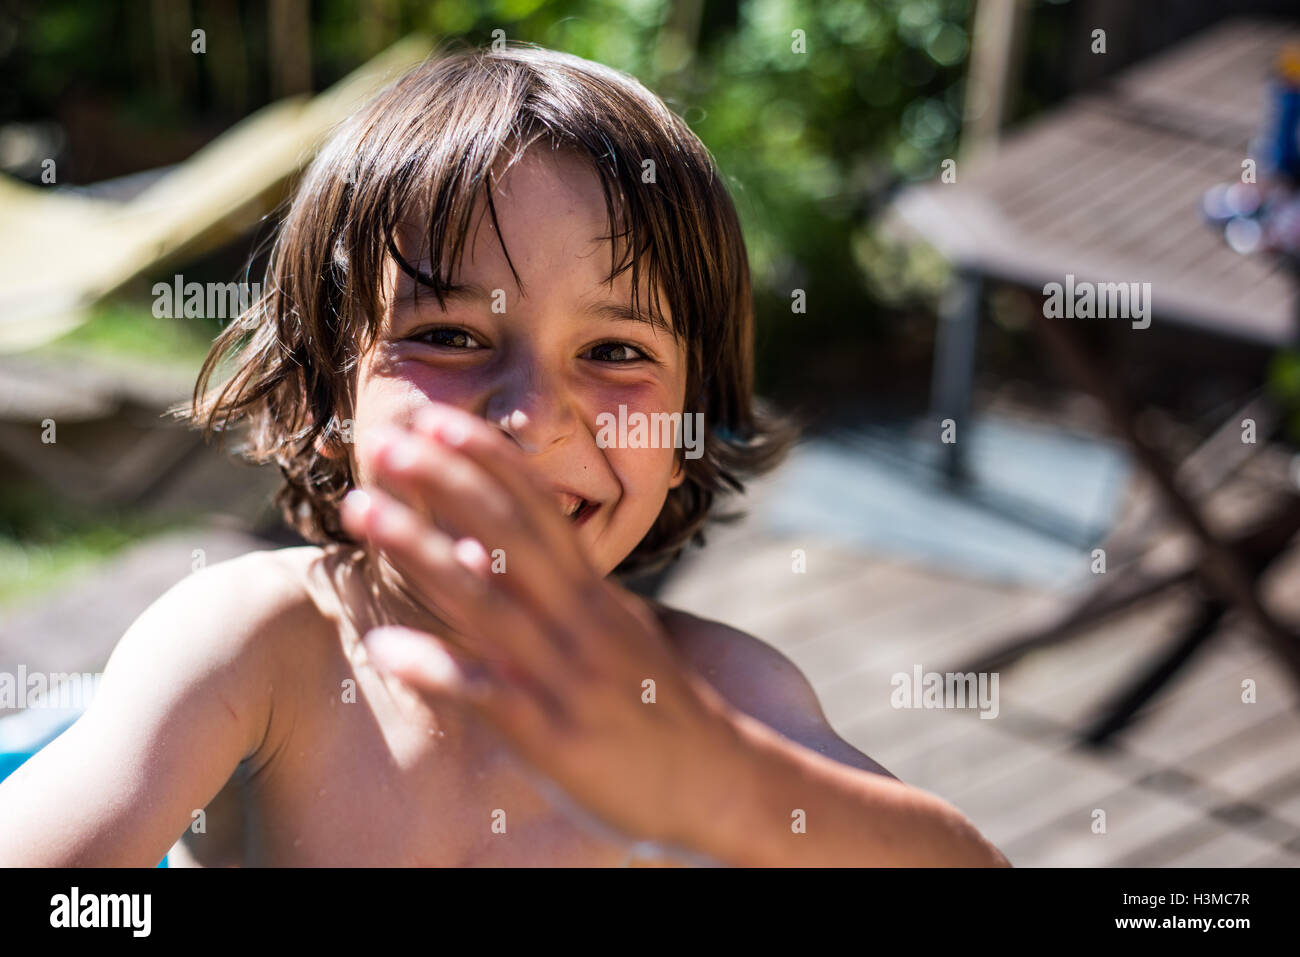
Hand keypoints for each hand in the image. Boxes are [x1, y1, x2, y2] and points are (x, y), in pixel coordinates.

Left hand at [339, 404, 748, 850]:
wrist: (715, 781)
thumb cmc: (654, 705)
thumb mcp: (610, 633)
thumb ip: (549, 590)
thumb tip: (474, 544)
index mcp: (591, 593)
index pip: (537, 507)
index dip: (487, 458)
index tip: (437, 418)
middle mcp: (580, 620)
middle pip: (507, 533)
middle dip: (444, 481)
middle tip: (386, 439)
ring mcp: (566, 674)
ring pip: (485, 600)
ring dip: (419, 549)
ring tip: (360, 510)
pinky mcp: (553, 733)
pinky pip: (487, 692)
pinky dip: (436, 667)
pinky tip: (384, 647)